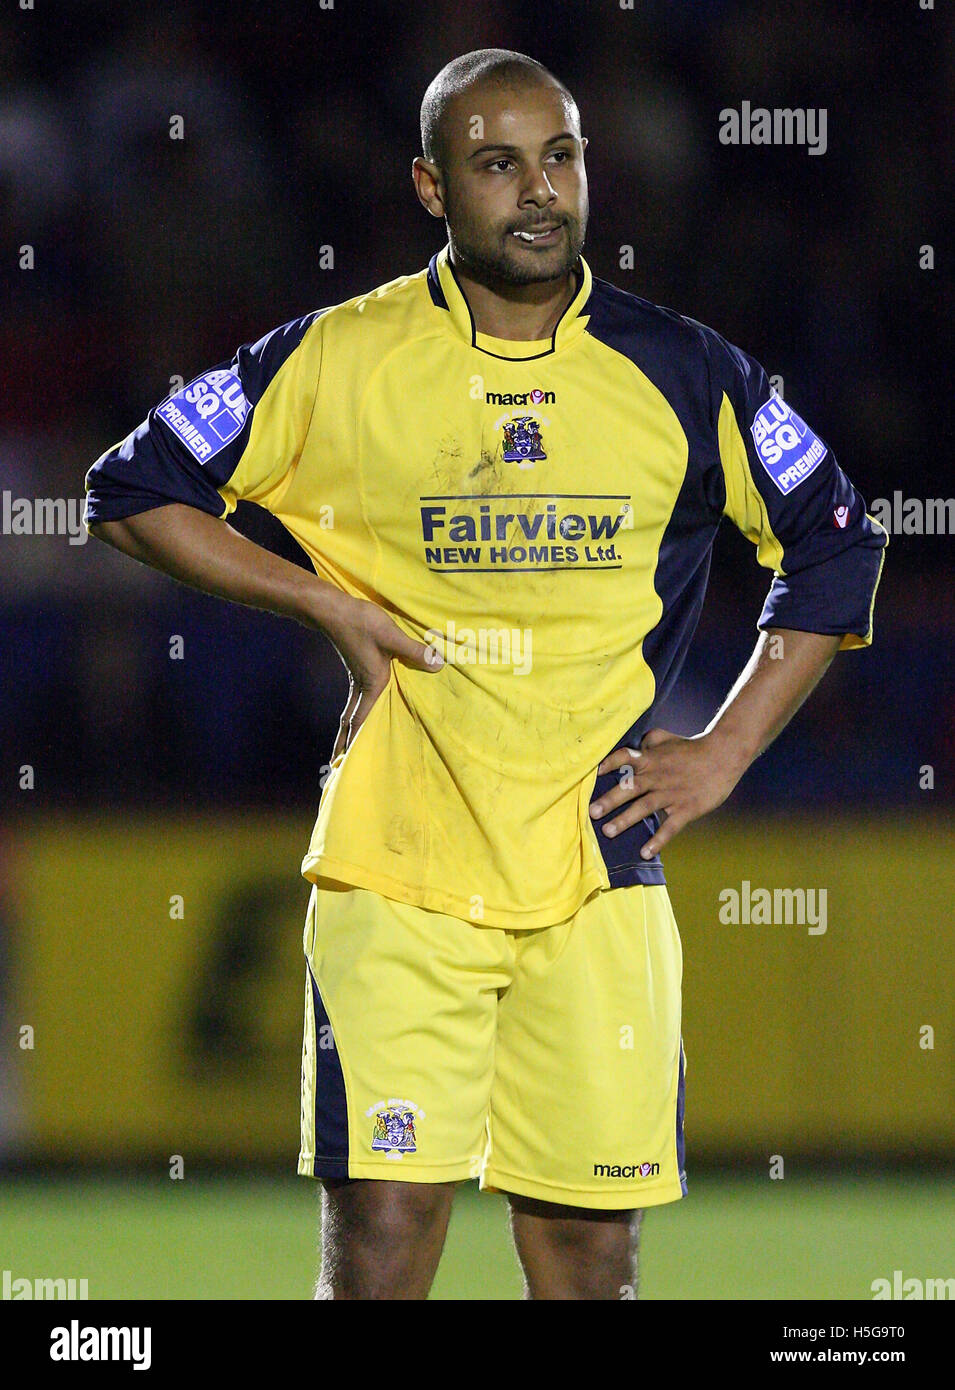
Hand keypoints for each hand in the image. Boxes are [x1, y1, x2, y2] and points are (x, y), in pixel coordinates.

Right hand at [317, 593, 442, 758]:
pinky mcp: (356, 669)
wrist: (333, 609)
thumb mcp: (391, 636)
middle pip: (350, 721)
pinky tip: (358, 713)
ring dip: (348, 729)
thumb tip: (438, 664)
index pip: (362, 719)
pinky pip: (354, 700)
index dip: (357, 741)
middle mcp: (362, 686)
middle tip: (337, 764)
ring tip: (345, 746)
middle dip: (344, 743)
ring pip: (351, 711)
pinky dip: (353, 714)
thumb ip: (414, 651)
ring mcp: (357, 678)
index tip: (348, 762)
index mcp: (371, 684)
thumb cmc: (361, 623)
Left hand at [589, 727, 747, 857]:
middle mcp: (657, 776)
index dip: (609, 764)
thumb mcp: (667, 737)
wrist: (723, 756)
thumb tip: (635, 743)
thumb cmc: (692, 747)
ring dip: (625, 821)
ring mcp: (671, 794)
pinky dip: (658, 840)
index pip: (625, 758)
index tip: (593, 774)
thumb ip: (648, 741)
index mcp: (651, 759)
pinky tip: (645, 852)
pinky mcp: (686, 809)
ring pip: (644, 808)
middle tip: (591, 813)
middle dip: (609, 800)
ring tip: (608, 832)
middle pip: (629, 788)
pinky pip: (669, 827)